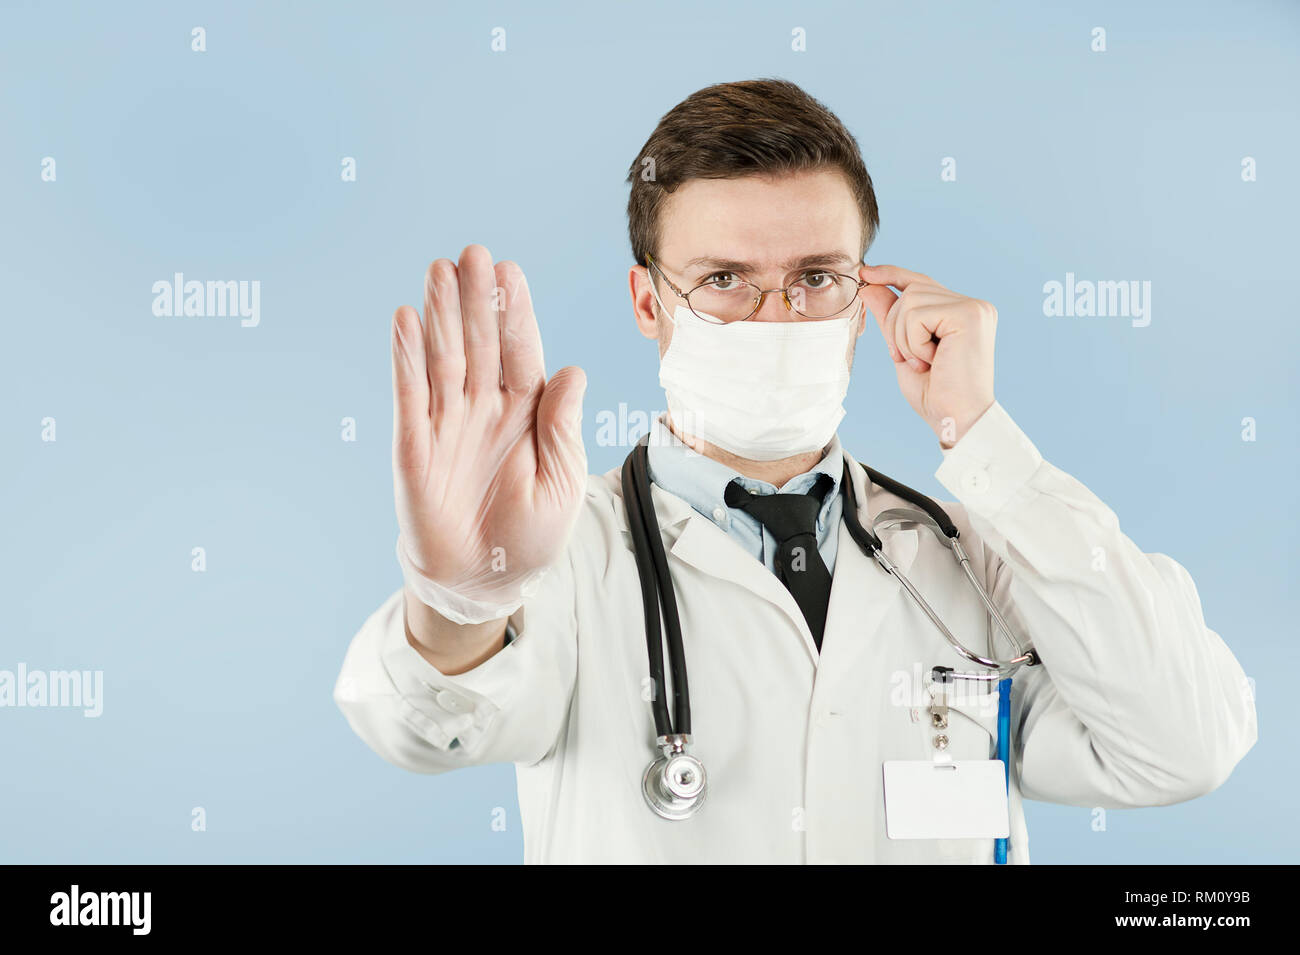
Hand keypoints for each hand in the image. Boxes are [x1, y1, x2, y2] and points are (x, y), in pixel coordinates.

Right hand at [391, 244, 587, 607]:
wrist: (481, 581)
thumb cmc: (528, 535)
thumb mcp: (560, 485)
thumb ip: (562, 428)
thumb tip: (573, 370)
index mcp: (526, 413)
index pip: (520, 351)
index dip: (515, 313)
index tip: (511, 272)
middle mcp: (485, 408)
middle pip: (480, 343)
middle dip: (477, 299)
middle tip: (473, 254)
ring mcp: (448, 422)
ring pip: (444, 357)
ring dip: (442, 314)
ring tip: (440, 271)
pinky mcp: (414, 443)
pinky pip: (410, 394)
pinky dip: (408, 358)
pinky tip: (407, 320)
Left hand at [859, 264, 995, 447]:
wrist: (955, 420)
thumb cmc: (935, 394)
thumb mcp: (903, 350)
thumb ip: (890, 317)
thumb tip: (870, 284)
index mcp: (962, 313)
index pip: (921, 283)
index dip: (892, 275)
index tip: (866, 271)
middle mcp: (973, 305)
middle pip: (910, 290)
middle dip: (896, 327)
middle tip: (913, 361)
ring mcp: (974, 308)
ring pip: (910, 301)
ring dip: (905, 338)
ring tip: (925, 362)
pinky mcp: (969, 314)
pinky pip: (917, 314)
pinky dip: (914, 342)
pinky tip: (933, 361)